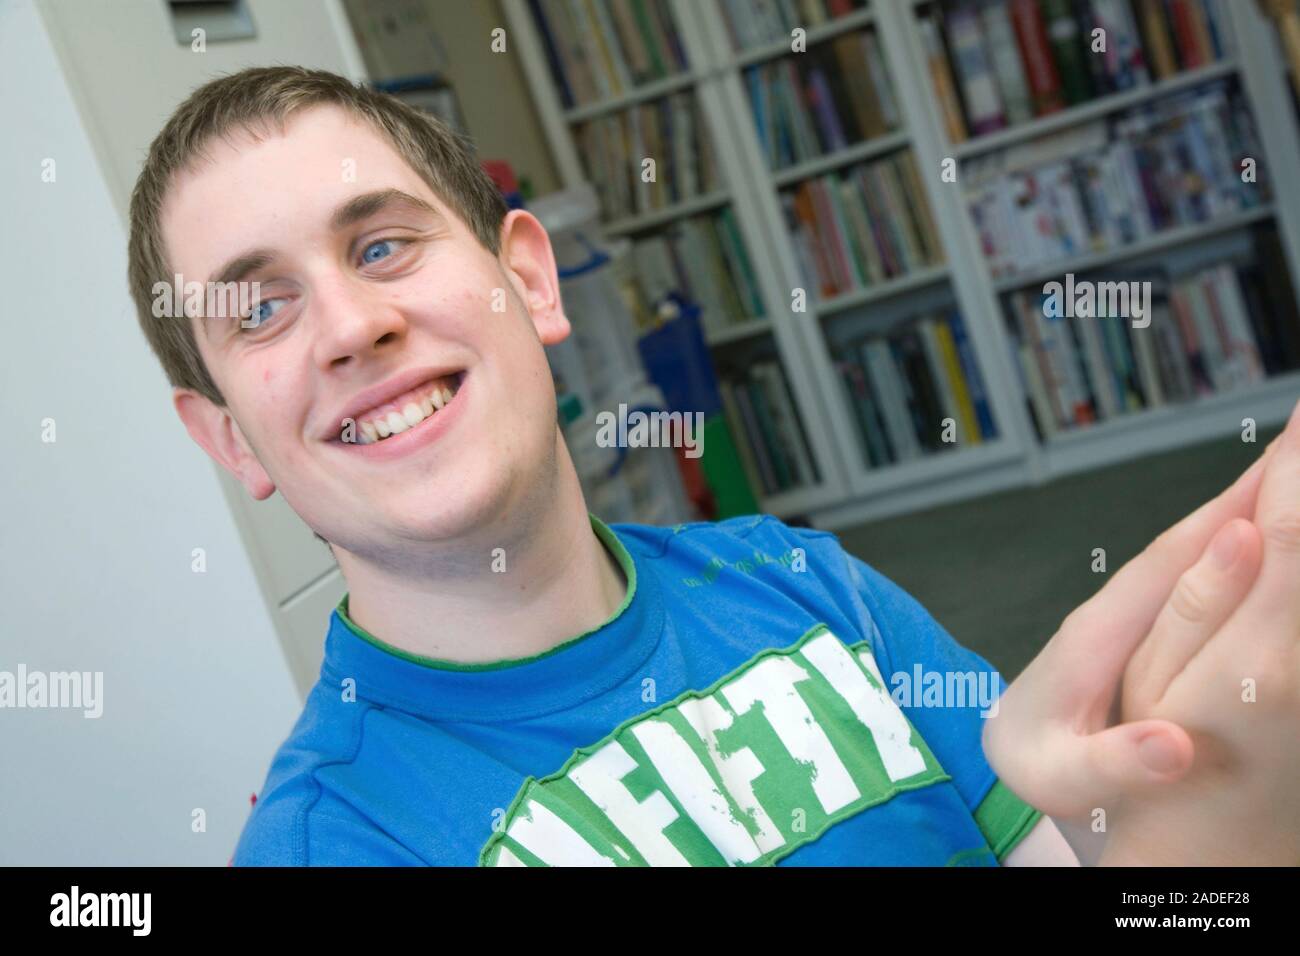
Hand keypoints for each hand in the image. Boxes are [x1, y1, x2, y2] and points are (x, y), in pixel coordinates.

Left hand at [982, 402, 1295, 825]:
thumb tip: (1177, 749)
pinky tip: (1262, 525)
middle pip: (1184, 541)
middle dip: (1241, 492)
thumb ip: (1113, 764)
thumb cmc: (1033, 765)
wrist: (1000, 749)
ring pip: (1188, 550)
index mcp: (1098, 636)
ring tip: (1290, 465)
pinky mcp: (1138, 622)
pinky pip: (1189, 572)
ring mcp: (1127, 611)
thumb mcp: (1064, 777)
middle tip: (1297, 440)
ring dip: (1238, 506)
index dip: (1221, 522)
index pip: (1167, 567)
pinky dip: (1228, 542)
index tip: (1276, 476)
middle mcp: (1114, 609)